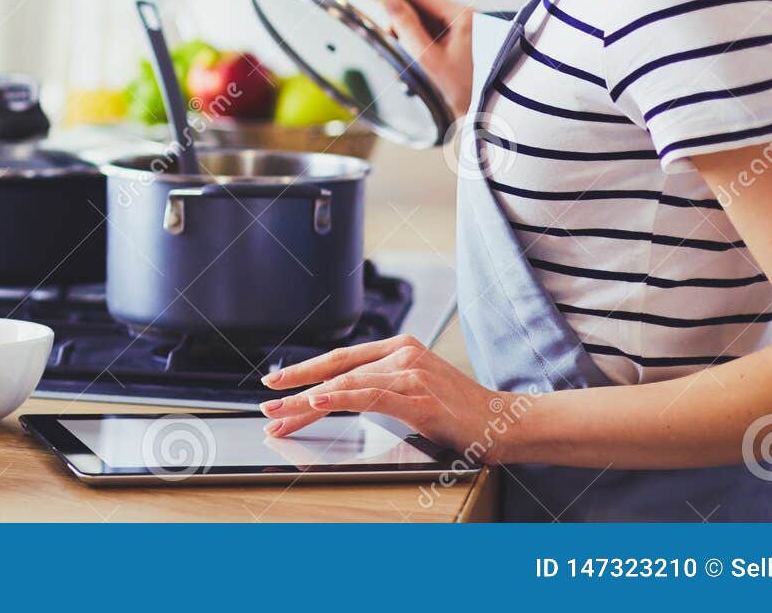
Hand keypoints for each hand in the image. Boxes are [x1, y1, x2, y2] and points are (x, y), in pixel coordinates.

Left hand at [259, 335, 521, 461]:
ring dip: (307, 401)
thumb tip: (340, 394)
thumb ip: (383, 385)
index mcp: (399, 348)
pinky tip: (318, 401)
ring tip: (281, 414)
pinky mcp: (419, 396)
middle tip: (267, 402)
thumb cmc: (460, 411)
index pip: (341, 358)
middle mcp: (402, 354)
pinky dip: (341, 397)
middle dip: (296, 386)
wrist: (504, 422)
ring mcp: (411, 372)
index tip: (278, 383)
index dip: (306, 369)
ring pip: (346, 383)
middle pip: (337, 370)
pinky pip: (371, 395)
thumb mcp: (416, 389)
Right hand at [366, 0, 474, 117]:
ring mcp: (465, 33)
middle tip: (388, 42)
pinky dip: (419, 50)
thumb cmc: (462, 90)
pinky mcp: (462, 45)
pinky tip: (413, 66)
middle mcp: (467, 20)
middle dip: (402, 27)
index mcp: (464, 17)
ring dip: (409, 42)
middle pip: (423, 12)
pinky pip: (434, 39)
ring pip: (426, 27)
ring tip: (403, 64)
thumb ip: (405, 25)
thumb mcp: (427, 57)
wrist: (484, 116)